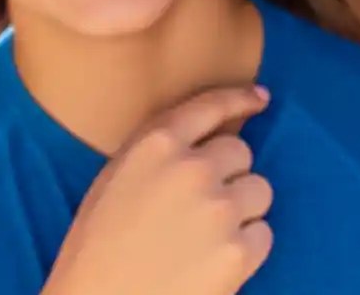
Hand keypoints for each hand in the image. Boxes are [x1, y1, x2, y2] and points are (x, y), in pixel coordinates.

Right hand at [44, 85, 273, 294]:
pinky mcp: (240, 252)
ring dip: (242, 208)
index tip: (259, 99)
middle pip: (240, 152)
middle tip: (202, 204)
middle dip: (228, 172)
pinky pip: (263, 233)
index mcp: (155, 146)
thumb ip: (157, 154)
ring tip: (207, 235)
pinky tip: (213, 261)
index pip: (209, 107)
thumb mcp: (114, 180)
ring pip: (259, 190)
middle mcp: (192, 168)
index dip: (239, 99)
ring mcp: (220, 210)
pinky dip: (246, 246)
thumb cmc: (96, 247)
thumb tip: (202, 142)